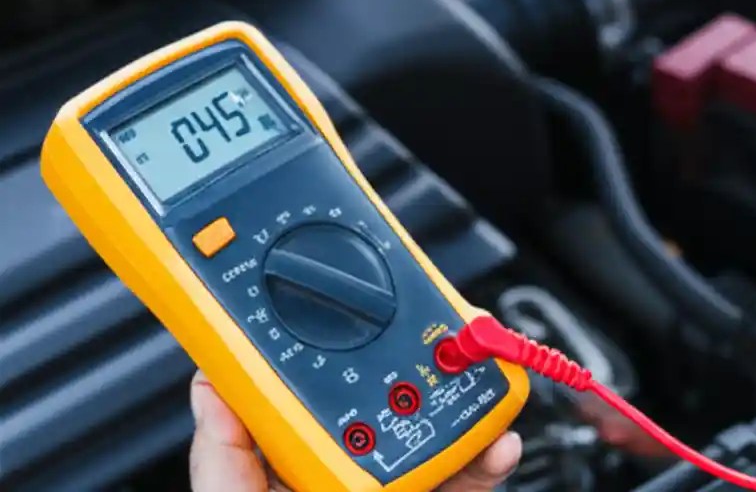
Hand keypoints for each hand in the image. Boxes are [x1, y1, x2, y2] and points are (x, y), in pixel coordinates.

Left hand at [190, 371, 521, 490]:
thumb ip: (223, 451)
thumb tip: (212, 381)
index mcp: (297, 460)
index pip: (325, 391)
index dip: (355, 353)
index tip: (377, 325)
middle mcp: (353, 469)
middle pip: (399, 402)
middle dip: (434, 369)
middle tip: (454, 345)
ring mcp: (396, 489)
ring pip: (443, 436)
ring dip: (472, 406)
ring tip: (484, 383)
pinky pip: (469, 480)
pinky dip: (491, 460)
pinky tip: (498, 444)